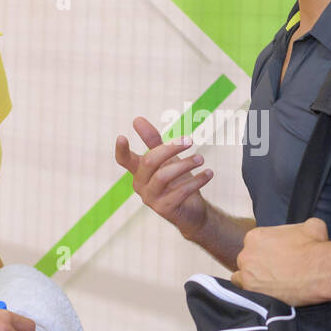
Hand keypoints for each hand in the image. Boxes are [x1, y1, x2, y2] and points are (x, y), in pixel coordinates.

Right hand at [115, 116, 212, 239]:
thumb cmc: (177, 181)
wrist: (192, 211)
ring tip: (201, 159)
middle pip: (149, 161)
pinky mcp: (164, 209)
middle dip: (171, 148)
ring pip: (163, 176)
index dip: (121, 150)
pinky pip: (180, 191)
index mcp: (139, 171)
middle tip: (191, 140)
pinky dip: (197, 180)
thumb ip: (153, 141)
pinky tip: (209, 173)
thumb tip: (136, 119)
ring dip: (185, 164)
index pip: (124, 160)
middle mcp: (140, 185)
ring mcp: (150, 198)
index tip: (121, 136)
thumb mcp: (167, 159)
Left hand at [230, 217, 330, 305]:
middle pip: (248, 260)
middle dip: (260, 265)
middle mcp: (247, 253)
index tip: (277, 259)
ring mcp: (247, 272)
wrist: (321, 271)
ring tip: (271, 283)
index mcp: (256, 236)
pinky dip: (253, 291)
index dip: (266, 252)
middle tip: (276, 272)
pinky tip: (266, 292)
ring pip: (243, 275)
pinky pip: (244, 290)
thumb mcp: (311, 226)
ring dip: (254, 278)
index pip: (254, 245)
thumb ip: (299, 227)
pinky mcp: (251, 290)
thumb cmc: (315, 248)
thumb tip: (304, 231)